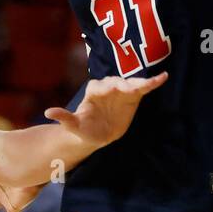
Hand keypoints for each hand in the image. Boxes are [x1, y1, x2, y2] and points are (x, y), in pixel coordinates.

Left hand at [44, 72, 167, 149]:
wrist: (96, 134)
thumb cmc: (83, 129)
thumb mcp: (74, 127)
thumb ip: (64, 119)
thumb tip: (48, 112)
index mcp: (93, 92)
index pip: (100, 86)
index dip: (106, 88)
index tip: (113, 89)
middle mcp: (107, 87)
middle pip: (117, 82)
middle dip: (124, 84)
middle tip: (134, 87)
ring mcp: (121, 90)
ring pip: (131, 83)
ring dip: (141, 82)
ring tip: (153, 81)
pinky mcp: (133, 95)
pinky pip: (143, 87)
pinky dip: (152, 82)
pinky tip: (164, 77)